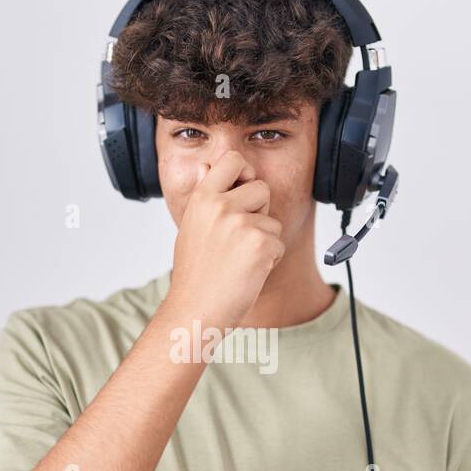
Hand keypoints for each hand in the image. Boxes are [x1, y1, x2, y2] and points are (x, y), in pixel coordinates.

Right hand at [162, 150, 284, 330]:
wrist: (195, 309)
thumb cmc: (194, 272)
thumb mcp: (191, 226)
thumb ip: (204, 195)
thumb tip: (206, 165)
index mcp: (202, 198)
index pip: (233, 160)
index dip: (245, 173)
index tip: (242, 190)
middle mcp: (221, 206)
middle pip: (262, 188)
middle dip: (259, 212)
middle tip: (237, 238)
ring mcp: (241, 224)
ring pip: (272, 222)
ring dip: (264, 241)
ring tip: (239, 260)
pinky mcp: (260, 245)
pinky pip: (279, 245)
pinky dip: (270, 260)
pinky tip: (248, 272)